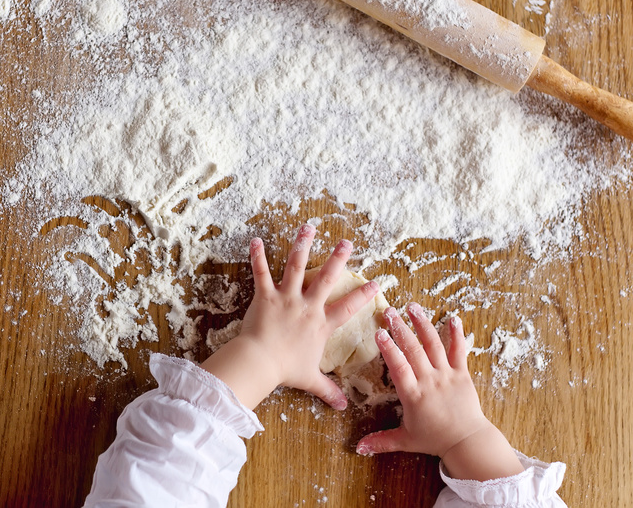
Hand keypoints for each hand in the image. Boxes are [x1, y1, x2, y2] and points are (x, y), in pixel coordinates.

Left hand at [201, 224, 377, 409]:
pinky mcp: (266, 296)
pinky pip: (261, 272)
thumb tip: (343, 406)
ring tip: (308, 227)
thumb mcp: (310, 380)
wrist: (261, 363)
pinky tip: (256, 239)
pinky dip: (257, 256)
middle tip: (347, 242)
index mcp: (321, 325)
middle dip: (338, 258)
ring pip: (296, 266)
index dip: (363, 296)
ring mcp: (287, 298)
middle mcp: (307, 307)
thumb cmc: (285, 371)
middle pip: (326, 278)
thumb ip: (327, 390)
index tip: (376, 283)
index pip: (347, 309)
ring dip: (302, 245)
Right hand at [356, 304, 523, 480]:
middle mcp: (429, 381)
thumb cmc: (434, 440)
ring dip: (423, 324)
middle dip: (400, 329)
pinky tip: (454, 318)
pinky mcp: (462, 374)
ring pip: (434, 345)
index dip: (389, 349)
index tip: (379, 333)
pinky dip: (457, 334)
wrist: (467, 441)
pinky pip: (459, 351)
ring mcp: (446, 376)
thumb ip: (381, 441)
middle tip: (389, 311)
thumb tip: (357, 448)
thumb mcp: (404, 440)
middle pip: (413, 350)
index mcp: (413, 395)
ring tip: (413, 306)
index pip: (399, 367)